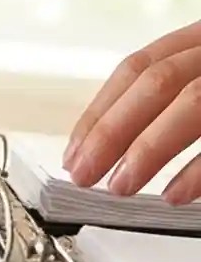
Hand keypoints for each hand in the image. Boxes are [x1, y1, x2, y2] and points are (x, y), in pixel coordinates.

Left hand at [65, 20, 200, 204]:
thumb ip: (171, 99)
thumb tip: (115, 146)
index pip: (138, 67)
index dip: (100, 109)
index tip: (73, 152)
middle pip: (157, 82)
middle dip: (111, 131)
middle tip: (81, 175)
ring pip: (192, 102)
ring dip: (147, 149)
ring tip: (118, 187)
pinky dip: (199, 169)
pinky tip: (173, 195)